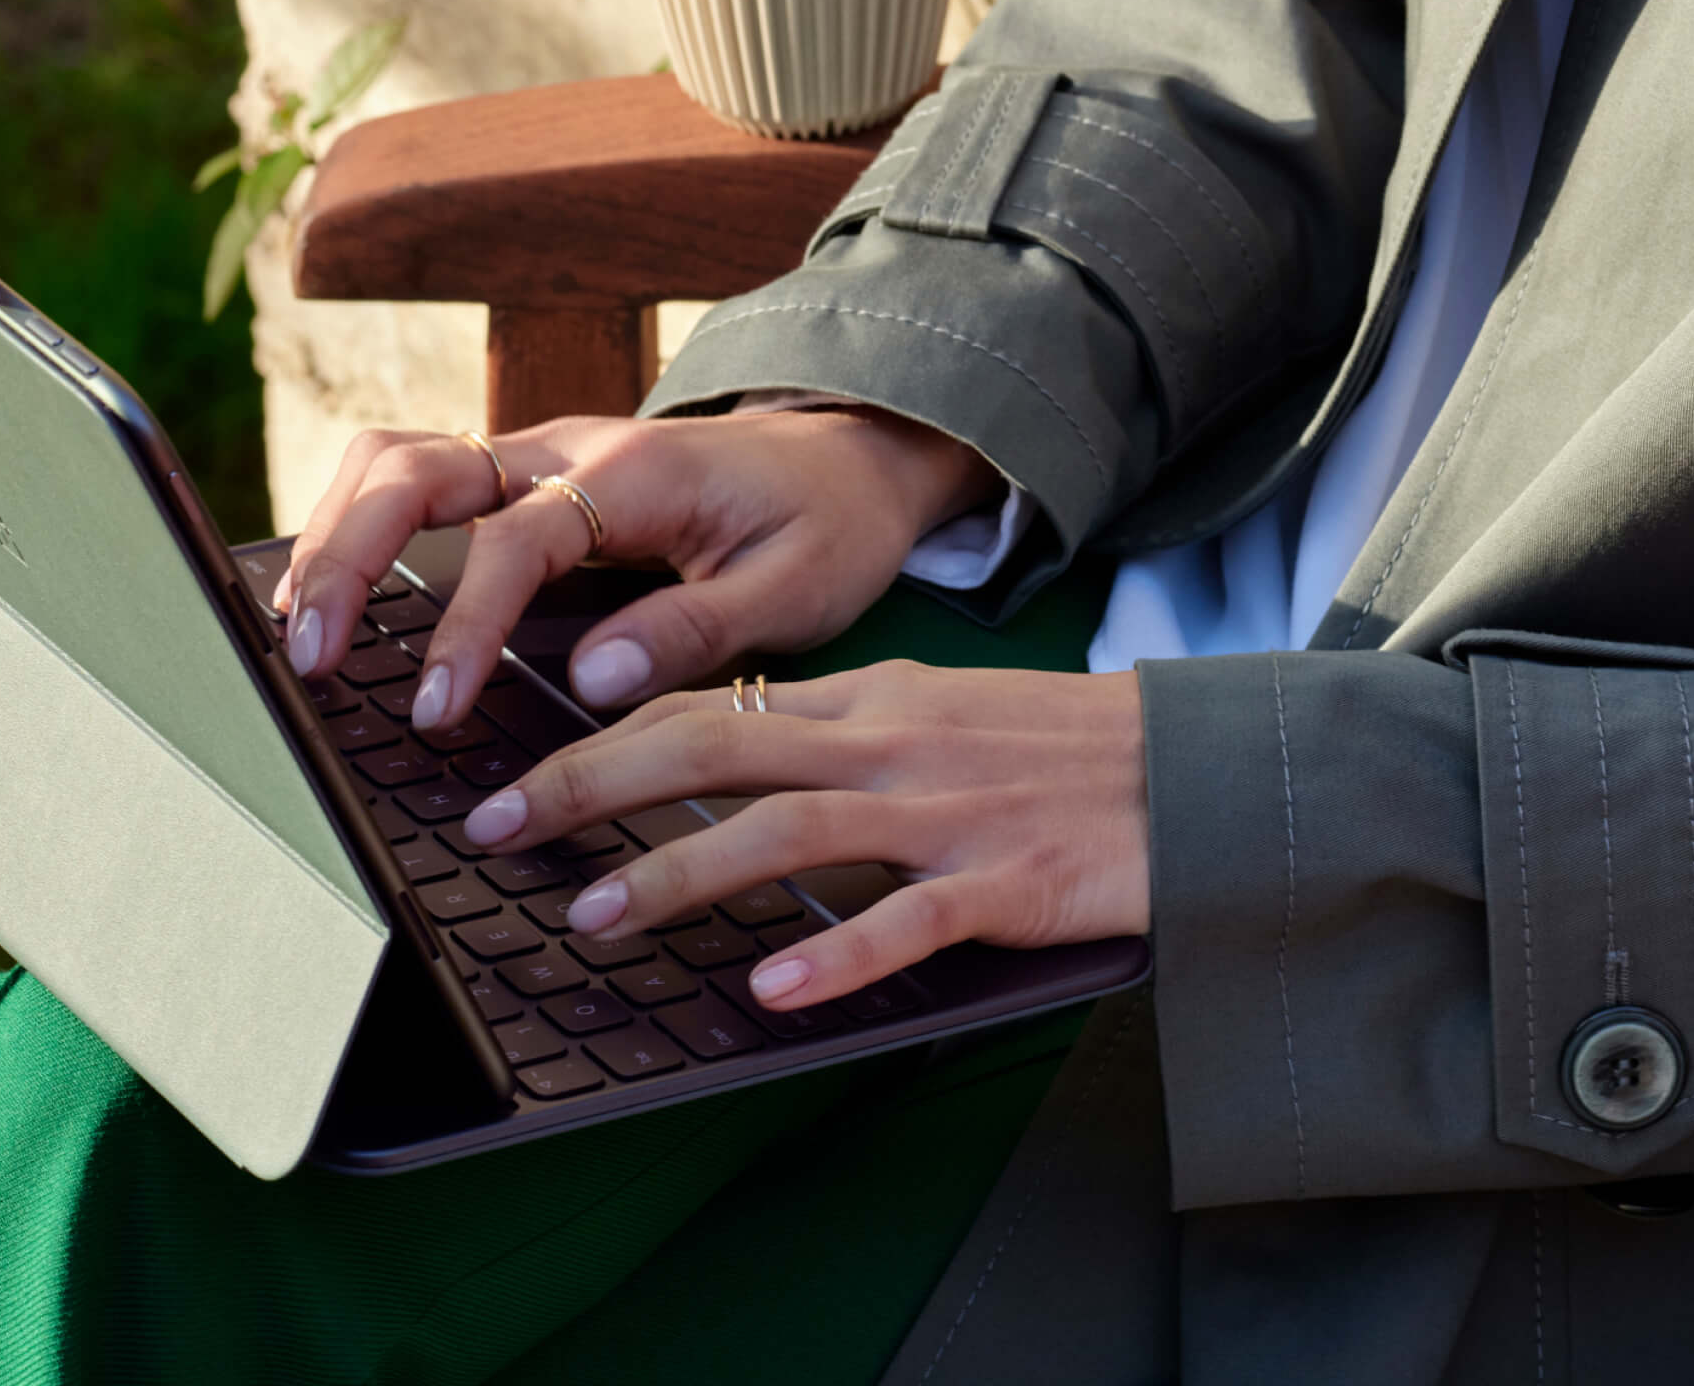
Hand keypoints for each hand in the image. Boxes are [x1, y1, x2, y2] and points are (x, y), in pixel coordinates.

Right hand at [271, 408, 1001, 728]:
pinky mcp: (523, 472)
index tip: (433, 710)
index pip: (517, 542)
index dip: (464, 625)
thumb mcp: (797, 589)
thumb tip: (594, 679)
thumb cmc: (825, 525)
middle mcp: (568, 448)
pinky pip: (416, 475)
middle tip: (309, 658)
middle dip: (346, 558)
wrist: (850, 455)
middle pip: (416, 468)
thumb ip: (696, 628)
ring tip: (299, 629)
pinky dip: (358, 523)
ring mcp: (537, 452)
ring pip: (398, 456)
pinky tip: (332, 593)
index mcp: (634, 475)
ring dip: (334, 531)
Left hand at [456, 662, 1148, 1008]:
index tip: (508, 781)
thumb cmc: (1058, 754)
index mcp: (867, 702)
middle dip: (590, 788)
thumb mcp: (934, 717)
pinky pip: (908, 921)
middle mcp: (890, 744)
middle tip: (497, 833)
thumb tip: (716, 761)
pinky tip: (773, 992)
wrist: (1197, 767)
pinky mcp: (1006, 883)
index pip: (705, 706)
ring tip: (598, 918)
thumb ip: (830, 737)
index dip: (595, 742)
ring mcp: (946, 814)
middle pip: (713, 748)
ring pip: (788, 829)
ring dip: (682, 873)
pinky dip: (834, 954)